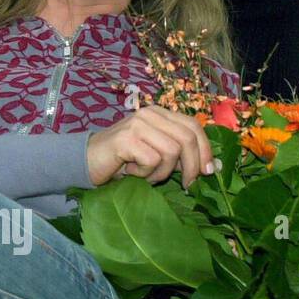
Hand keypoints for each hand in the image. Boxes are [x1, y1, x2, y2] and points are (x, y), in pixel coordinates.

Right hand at [87, 106, 214, 186]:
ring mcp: (137, 124)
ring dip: (162, 172)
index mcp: (158, 113)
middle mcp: (148, 114)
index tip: (207, 171)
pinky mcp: (126, 139)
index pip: (193, 125)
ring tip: (146, 175)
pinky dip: (146, 174)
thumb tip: (212, 166)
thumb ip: (180, 155)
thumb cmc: (123, 160)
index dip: (205, 149)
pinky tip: (131, 172)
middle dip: (191, 166)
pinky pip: (152, 160)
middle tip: (186, 185)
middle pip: (187, 138)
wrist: (86, 162)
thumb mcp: (156, 154)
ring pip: (172, 151)